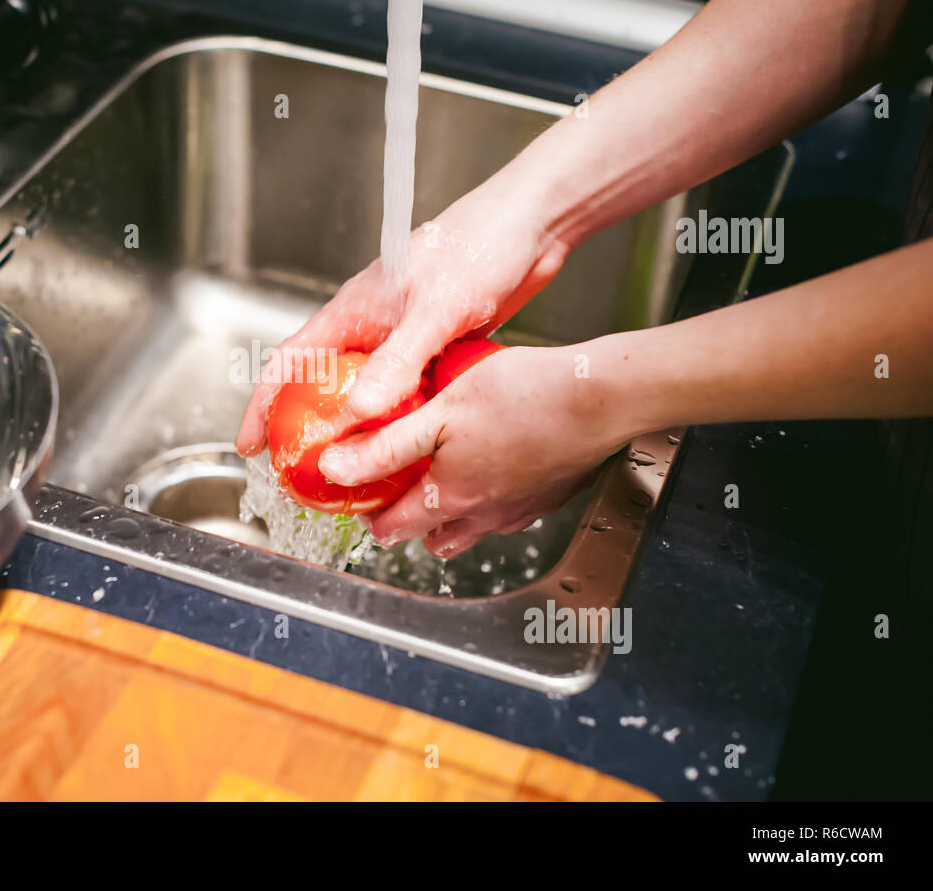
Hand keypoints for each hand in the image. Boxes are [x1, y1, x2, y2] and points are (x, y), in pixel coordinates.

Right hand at [234, 187, 570, 457]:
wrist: (530, 226)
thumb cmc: (479, 248)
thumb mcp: (436, 309)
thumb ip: (398, 360)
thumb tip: (360, 411)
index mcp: (354, 310)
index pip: (290, 361)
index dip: (263, 405)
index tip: (250, 446)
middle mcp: (372, 326)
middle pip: (324, 385)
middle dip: (309, 430)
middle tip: (305, 475)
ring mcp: (404, 338)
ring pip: (369, 395)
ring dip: (360, 432)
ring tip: (356, 475)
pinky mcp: (435, 347)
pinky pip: (408, 394)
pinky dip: (403, 422)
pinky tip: (413, 451)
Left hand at [314, 345, 631, 556]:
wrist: (600, 397)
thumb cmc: (521, 396)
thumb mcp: (437, 414)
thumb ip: (384, 446)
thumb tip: (333, 468)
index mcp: (451, 498)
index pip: (396, 526)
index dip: (372, 518)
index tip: (361, 504)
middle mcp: (485, 515)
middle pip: (435, 538)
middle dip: (412, 523)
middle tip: (400, 493)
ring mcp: (521, 510)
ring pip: (475, 529)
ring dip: (454, 515)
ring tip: (446, 479)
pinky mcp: (550, 495)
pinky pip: (510, 511)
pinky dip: (494, 498)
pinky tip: (496, 464)